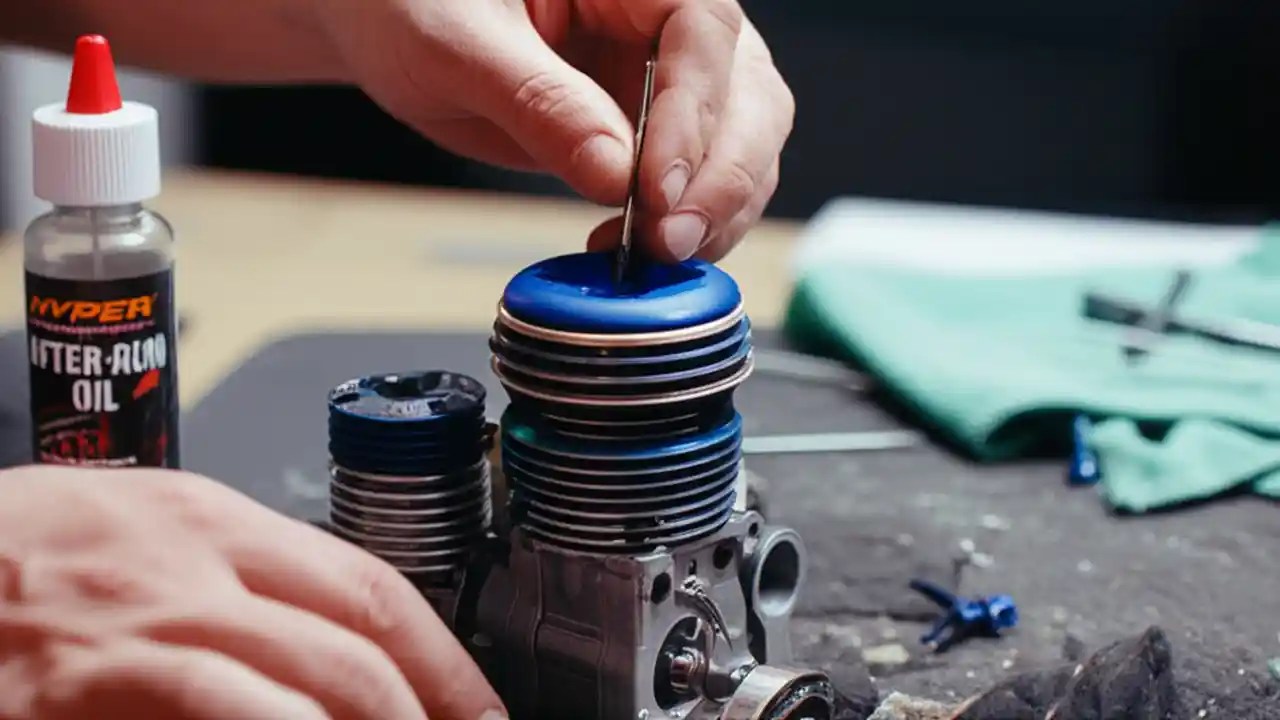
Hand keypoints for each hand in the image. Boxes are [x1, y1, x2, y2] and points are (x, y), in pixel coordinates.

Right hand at [0, 465, 503, 719]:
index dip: (442, 653)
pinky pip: (222, 716)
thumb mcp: (128, 541)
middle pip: (357, 640)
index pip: (366, 582)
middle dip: (434, 707)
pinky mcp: (79, 691)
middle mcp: (184, 566)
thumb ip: (223, 579)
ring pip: (308, 687)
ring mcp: (134, 630)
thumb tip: (319, 643)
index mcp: (204, 520)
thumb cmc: (2, 558)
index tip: (478, 703)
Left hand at [317, 0, 793, 262]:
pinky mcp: (656, 129)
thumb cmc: (412, 1)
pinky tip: (635, 250)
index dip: (693, 117)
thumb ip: (540, 103)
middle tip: (668, 242)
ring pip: (744, 144)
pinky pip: (700, 180)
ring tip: (655, 258)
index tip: (657, 191)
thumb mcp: (458, 45)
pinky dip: (685, 224)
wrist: (390, 22)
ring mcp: (671, 74)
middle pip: (749, 95)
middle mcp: (671, 14)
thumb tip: (613, 174)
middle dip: (721, 177)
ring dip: (716, 212)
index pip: (704, 33)